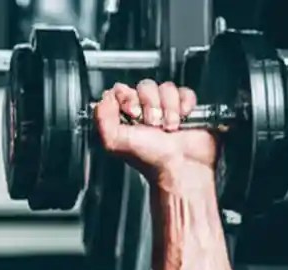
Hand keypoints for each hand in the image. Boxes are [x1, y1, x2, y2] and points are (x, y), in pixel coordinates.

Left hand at [94, 80, 217, 183]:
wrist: (180, 165)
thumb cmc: (150, 159)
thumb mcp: (114, 142)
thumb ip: (102, 118)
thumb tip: (104, 97)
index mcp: (125, 117)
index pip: (122, 90)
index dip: (129, 99)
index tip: (133, 114)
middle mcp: (143, 111)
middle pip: (145, 86)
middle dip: (150, 105)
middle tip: (152, 124)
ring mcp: (165, 108)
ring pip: (166, 88)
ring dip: (168, 109)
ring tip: (168, 127)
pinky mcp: (185, 108)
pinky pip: (184, 92)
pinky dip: (185, 105)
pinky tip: (182, 120)